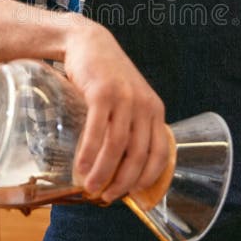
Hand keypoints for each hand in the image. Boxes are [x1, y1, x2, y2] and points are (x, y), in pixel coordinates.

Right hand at [63, 17, 168, 202]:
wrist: (88, 43)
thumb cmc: (105, 78)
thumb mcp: (126, 101)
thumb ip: (126, 127)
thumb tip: (114, 168)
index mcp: (155, 111)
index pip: (159, 153)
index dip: (146, 178)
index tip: (129, 194)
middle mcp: (145, 106)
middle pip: (138, 155)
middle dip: (122, 182)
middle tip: (106, 197)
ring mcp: (125, 99)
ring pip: (118, 146)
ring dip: (103, 172)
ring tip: (90, 188)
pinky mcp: (103, 93)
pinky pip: (98, 130)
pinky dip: (89, 153)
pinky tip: (81, 167)